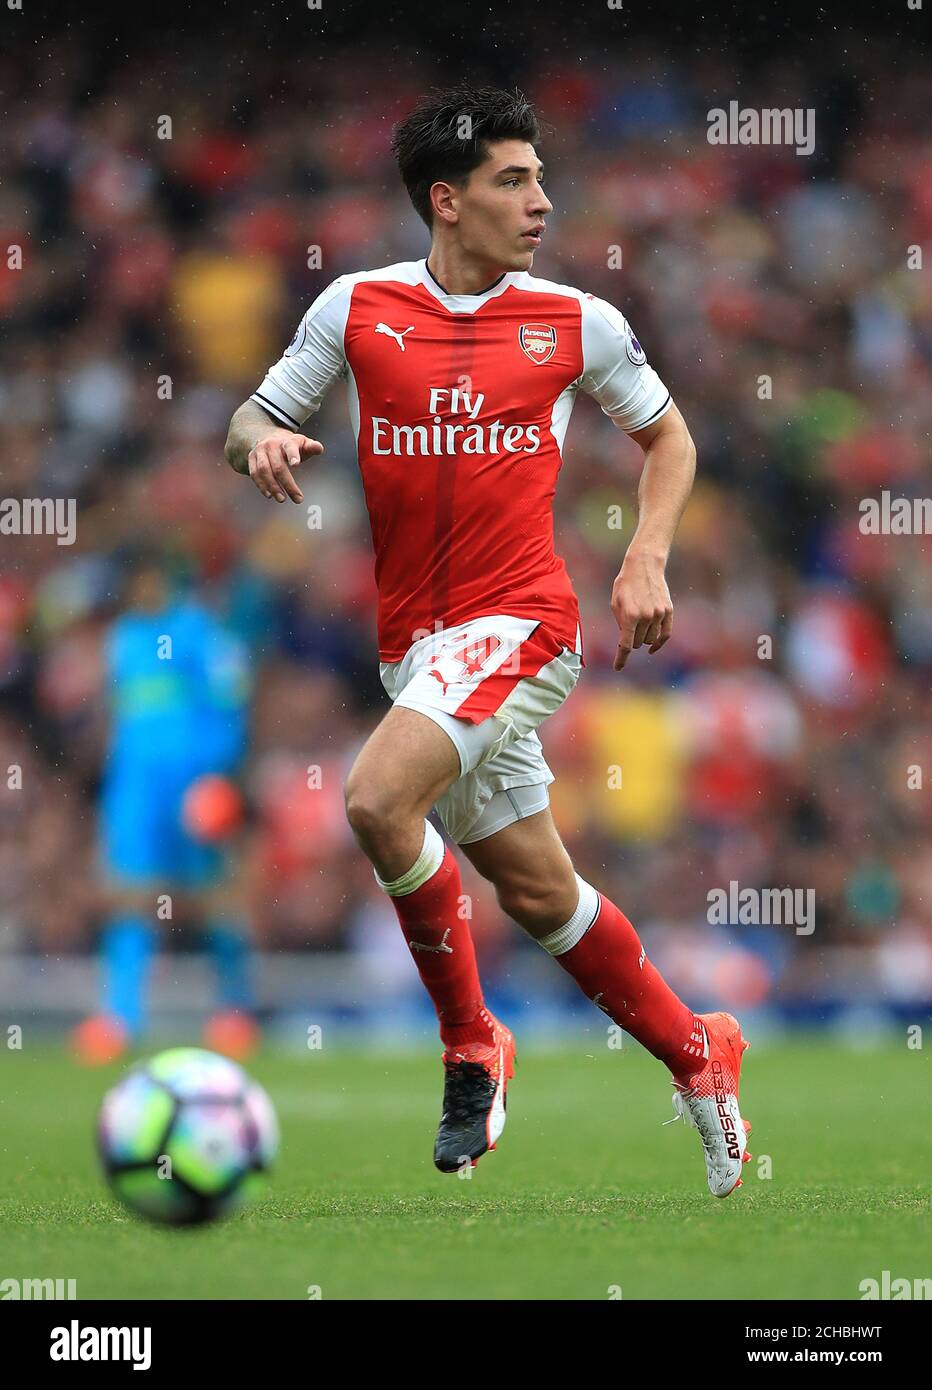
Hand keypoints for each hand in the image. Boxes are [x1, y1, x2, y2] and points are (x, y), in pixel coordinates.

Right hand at [248, 430, 323, 502]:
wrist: (268, 437)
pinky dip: (261, 485)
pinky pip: (254, 473)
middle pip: (278, 466)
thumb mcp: (302, 444)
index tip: (296, 464)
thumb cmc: (290, 446)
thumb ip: (312, 447)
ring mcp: (260, 451)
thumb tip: (319, 448)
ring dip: (272, 486)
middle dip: (287, 484)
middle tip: (298, 498)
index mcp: (287, 441)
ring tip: (282, 499)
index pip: (290, 447)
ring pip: (264, 470)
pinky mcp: (251, 458)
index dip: (293, 455)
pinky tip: (269, 495)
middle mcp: (271, 445)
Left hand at [610, 550, 672, 669]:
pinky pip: (665, 635)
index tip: (618, 667)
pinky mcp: (668, 612)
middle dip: (631, 639)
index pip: (625, 645)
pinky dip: (658, 643)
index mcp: (630, 615)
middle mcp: (646, 617)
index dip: (621, 659)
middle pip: (637, 643)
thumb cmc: (625, 585)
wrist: (644, 566)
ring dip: (643, 637)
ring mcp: (659, 614)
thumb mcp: (615, 603)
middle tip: (629, 624)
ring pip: (650, 640)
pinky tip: (652, 648)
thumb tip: (626, 643)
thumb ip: (621, 624)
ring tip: (639, 621)